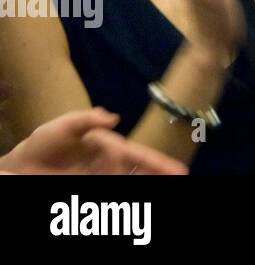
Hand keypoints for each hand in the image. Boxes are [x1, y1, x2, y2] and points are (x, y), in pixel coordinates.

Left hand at [0, 108, 186, 174]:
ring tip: (156, 177)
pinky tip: (135, 189)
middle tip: (181, 176)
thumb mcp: (62, 125)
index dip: (159, 163)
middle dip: (160, 172)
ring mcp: (101, 177)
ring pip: (127, 178)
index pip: (137, 154)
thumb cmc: (44, 143)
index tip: (178, 170)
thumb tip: (113, 117)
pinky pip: (113, 188)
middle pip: (140, 170)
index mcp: (108, 146)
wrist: (21, 167)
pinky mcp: (91, 188)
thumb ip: (86, 119)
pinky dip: (126, 184)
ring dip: (143, 178)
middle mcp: (109, 164)